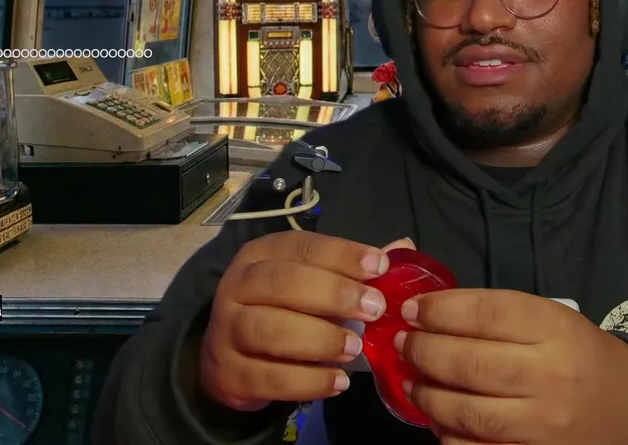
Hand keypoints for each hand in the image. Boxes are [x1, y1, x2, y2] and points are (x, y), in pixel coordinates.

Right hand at [200, 231, 414, 409]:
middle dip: (333, 294)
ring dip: (319, 339)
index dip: (342, 254)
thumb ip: (353, 268)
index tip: (380, 265)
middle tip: (375, 309)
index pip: (302, 246)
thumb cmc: (283, 309)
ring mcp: (226, 330)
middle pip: (282, 283)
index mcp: (261, 254)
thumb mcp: (312, 281)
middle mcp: (237, 286)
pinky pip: (268, 378)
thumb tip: (401, 248)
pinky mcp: (229, 373)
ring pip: (268, 330)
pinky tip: (339, 381)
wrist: (230, 356)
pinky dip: (308, 381)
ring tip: (355, 348)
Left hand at [397, 290, 627, 444]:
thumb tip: (429, 312)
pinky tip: (438, 421)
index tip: (411, 310)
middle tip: (403, 344)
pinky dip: (447, 436)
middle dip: (423, 351)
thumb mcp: (554, 320)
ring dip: (427, 396)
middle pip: (469, 362)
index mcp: (556, 329)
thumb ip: (498, 315)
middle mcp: (551, 375)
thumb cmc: (583, 357)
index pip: (485, 313)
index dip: (439, 310)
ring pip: (466, 411)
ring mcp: (543, 423)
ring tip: (412, 382)